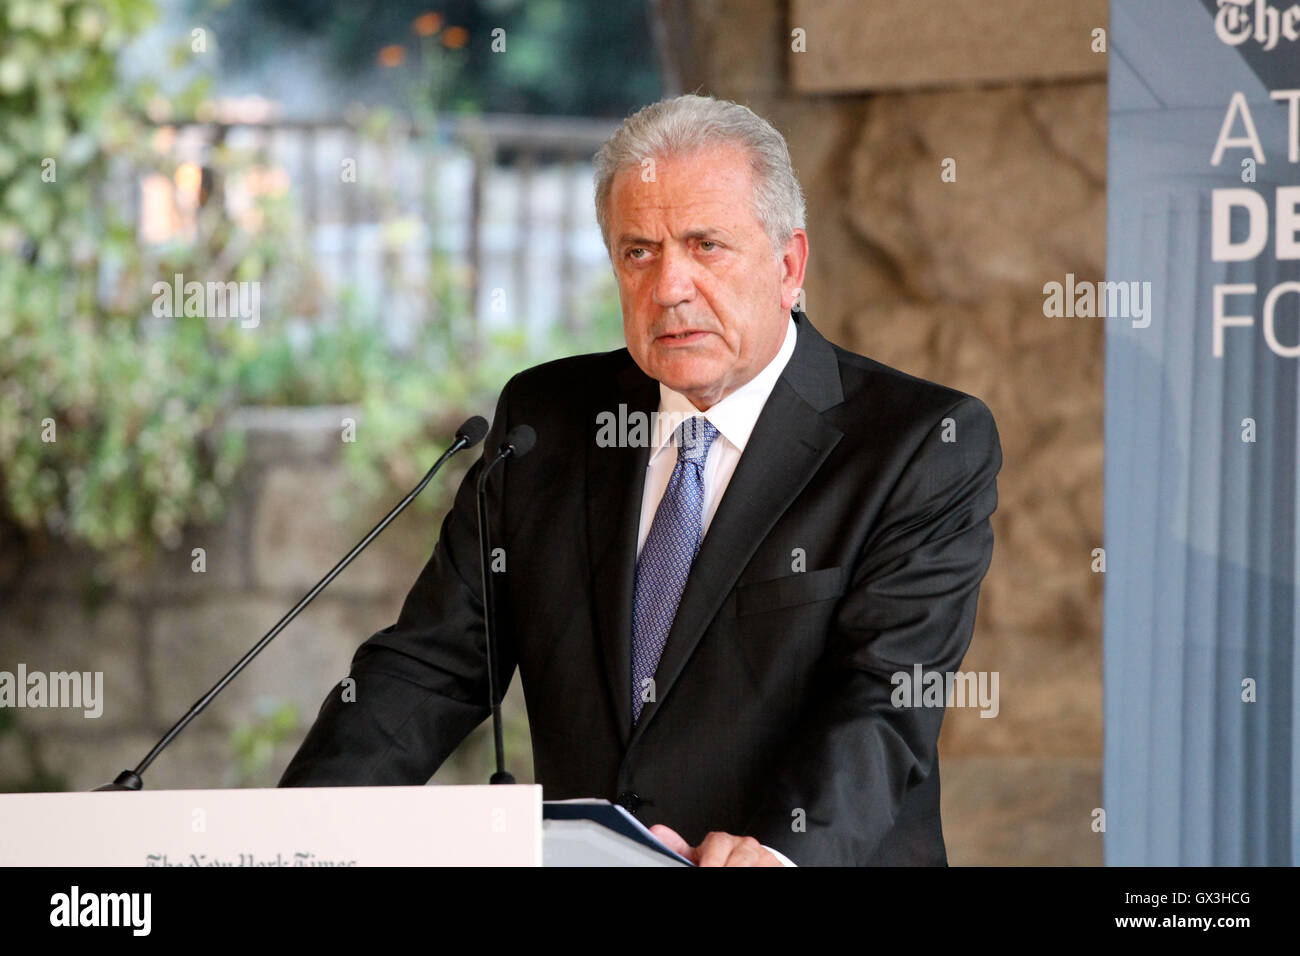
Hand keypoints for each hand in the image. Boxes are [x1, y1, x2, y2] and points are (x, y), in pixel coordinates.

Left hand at [649, 825, 783, 865]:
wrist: (752, 862)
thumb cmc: (721, 860)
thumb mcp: (699, 854)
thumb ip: (679, 848)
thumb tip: (657, 832)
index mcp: (723, 841)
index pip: (718, 844)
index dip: (711, 860)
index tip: (704, 868)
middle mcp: (744, 847)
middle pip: (740, 858)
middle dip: (727, 868)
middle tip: (713, 871)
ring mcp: (762, 857)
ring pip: (756, 863)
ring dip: (744, 870)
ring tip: (730, 872)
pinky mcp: (776, 865)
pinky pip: (771, 867)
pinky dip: (762, 870)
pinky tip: (752, 872)